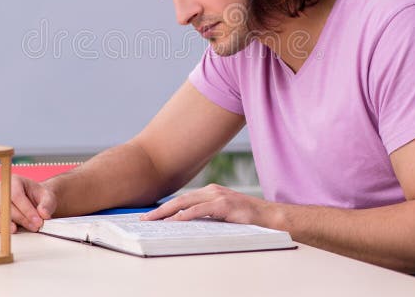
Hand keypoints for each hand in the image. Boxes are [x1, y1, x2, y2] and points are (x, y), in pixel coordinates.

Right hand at [0, 175, 57, 232]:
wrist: (33, 202)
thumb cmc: (38, 197)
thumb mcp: (47, 197)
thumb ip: (47, 204)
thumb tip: (43, 214)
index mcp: (13, 181)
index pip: (16, 195)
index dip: (26, 210)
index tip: (37, 221)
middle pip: (4, 205)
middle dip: (20, 218)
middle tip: (34, 227)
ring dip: (5, 224)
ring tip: (18, 231)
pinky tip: (7, 232)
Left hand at [140, 184, 272, 226]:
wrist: (269, 217)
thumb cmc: (247, 218)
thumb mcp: (223, 215)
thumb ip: (207, 215)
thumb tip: (186, 224)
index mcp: (210, 192)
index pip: (182, 200)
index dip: (165, 207)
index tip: (151, 215)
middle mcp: (211, 191)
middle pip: (179, 200)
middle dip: (160, 209)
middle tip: (144, 218)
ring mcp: (218, 196)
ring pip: (186, 203)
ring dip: (167, 212)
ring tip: (153, 219)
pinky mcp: (224, 205)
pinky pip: (200, 210)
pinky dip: (186, 215)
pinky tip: (175, 220)